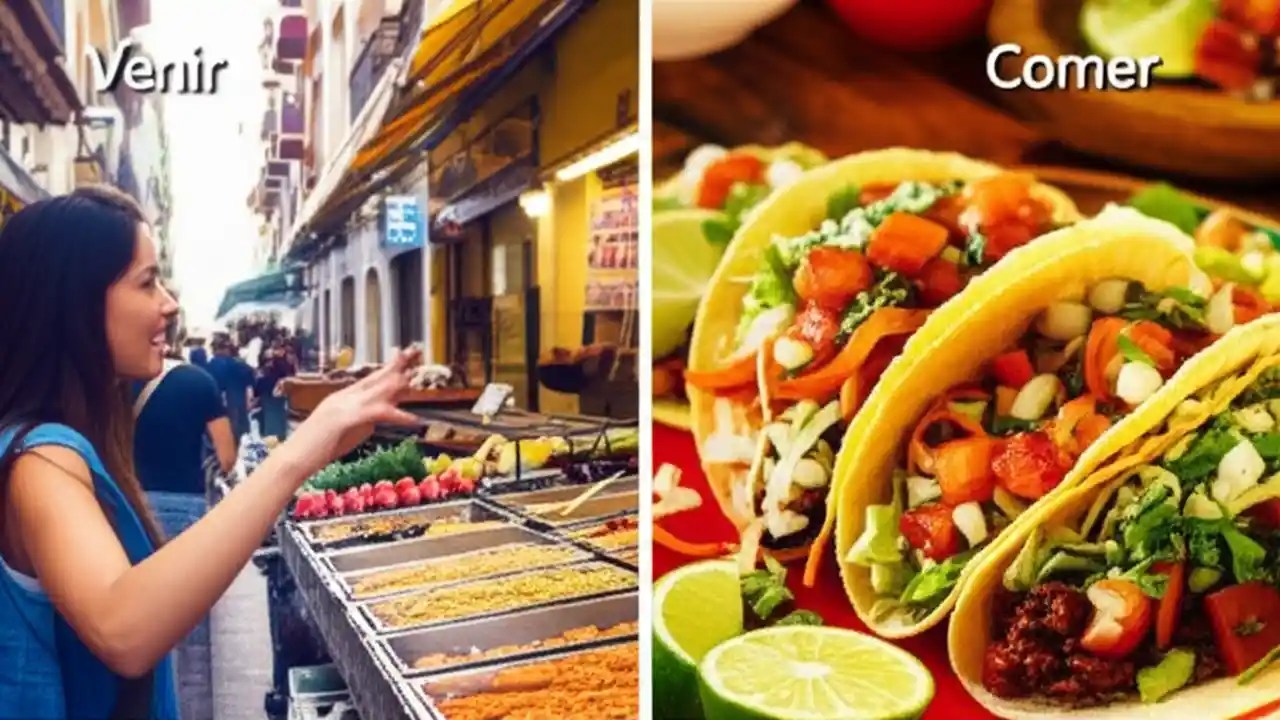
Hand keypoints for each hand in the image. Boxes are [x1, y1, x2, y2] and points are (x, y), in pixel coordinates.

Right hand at [284, 348, 423, 473]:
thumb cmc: (316, 448)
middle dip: (397, 366)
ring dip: (398, 382)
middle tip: (415, 352)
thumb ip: (361, 421)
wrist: (293, 457)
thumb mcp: (345, 431)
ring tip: (416, 376)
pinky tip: (413, 419)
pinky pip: (377, 413)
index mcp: (342, 398)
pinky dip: (398, 415)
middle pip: (375, 378)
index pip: (369, 380)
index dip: (388, 369)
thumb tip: (377, 419)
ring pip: (377, 390)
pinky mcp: (345, 419)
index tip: (404, 359)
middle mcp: (343, 397)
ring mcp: (343, 406)